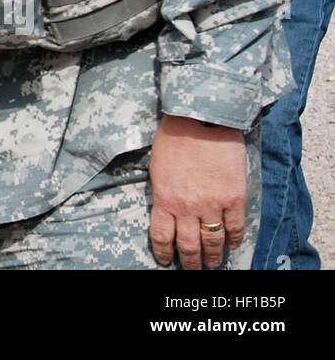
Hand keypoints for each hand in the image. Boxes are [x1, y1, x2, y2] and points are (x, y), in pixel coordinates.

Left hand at [149, 114, 246, 269]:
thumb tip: (166, 209)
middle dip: (190, 263)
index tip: (166, 261)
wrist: (201, 120)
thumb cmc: (174, 137)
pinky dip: (234, 240)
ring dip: (213, 257)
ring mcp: (212, 204)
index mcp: (164, 198)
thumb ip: (163, 191)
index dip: (164, 253)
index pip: (162, 236)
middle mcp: (187, 207)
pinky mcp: (234, 198)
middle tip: (192, 270)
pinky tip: (232, 245)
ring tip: (213, 265)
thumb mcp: (157, 166)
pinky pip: (235, 228)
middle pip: (188, 246)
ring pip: (213, 242)